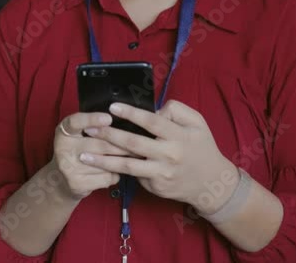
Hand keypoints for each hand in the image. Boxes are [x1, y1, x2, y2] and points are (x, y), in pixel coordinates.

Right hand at [51, 113, 130, 199]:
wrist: (62, 180)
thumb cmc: (78, 152)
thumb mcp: (79, 136)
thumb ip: (95, 128)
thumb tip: (124, 120)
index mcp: (63, 132)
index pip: (76, 122)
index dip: (92, 119)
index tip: (109, 118)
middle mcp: (62, 148)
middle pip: (98, 144)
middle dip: (122, 145)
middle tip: (140, 144)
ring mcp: (68, 167)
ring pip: (105, 163)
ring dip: (121, 162)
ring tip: (130, 159)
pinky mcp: (76, 183)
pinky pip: (105, 178)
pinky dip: (114, 176)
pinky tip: (113, 173)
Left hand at [78, 100, 238, 212]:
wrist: (210, 183)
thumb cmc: (201, 147)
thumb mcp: (197, 122)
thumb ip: (176, 110)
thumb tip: (153, 109)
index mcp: (178, 136)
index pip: (151, 122)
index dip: (131, 113)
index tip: (112, 108)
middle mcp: (168, 155)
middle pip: (133, 144)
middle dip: (108, 136)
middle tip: (89, 129)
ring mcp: (160, 174)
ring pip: (127, 166)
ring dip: (103, 160)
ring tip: (84, 154)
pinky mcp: (155, 187)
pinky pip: (133, 175)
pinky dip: (115, 170)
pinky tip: (99, 165)